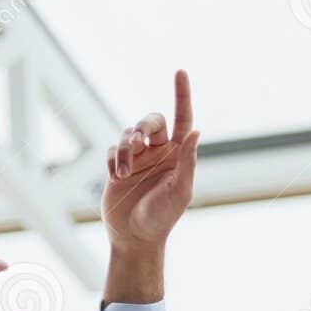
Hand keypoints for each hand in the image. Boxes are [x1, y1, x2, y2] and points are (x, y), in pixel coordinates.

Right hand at [101, 71, 200, 253]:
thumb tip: (197, 131)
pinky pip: (113, 148)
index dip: (182, 95)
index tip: (180, 72)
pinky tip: (116, 177)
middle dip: (143, 126)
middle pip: (151, 121)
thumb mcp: (180, 191)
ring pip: (128, 133)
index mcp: (179, 156)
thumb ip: (188, 161)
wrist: (134, 238)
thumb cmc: (162, 218)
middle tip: (139, 141)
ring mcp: (138, 159)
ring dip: (125, 149)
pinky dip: (114, 158)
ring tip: (124, 172)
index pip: (183, 119)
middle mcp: (159, 153)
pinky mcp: (118, 166)